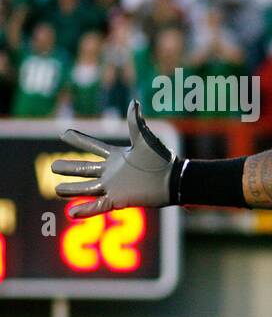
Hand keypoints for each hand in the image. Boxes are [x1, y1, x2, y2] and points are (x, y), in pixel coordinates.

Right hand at [53, 100, 178, 218]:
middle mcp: (112, 172)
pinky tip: (71, 213)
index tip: (64, 133)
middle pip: (85, 169)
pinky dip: (85, 210)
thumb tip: (133, 102)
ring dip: (72, 189)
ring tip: (58, 190)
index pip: (93, 146)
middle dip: (69, 168)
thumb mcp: (146, 140)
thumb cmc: (162, 160)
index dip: (79, 140)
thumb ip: (135, 123)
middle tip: (53, 166)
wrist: (173, 180)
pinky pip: (98, 206)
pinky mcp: (118, 200)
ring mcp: (114, 186)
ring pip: (87, 188)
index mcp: (117, 156)